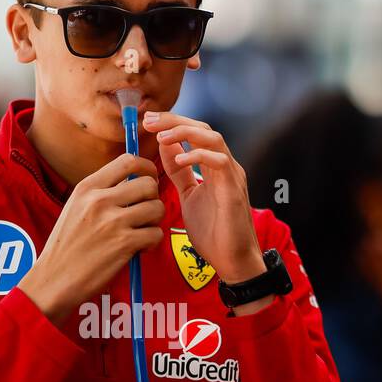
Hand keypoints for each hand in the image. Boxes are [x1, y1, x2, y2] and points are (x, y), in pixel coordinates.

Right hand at [18, 151, 164, 325]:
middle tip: (144, 214)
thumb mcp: (75, 208)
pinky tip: (138, 249)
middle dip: (153, 199)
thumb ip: (100, 193)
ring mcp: (113, 222)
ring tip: (141, 233)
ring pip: (156, 208)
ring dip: (154, 222)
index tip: (148, 179)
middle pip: (149, 184)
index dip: (146, 168)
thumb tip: (133, 182)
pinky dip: (152, 243)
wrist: (53, 280)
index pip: (127, 161)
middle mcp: (100, 200)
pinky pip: (156, 234)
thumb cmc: (66, 247)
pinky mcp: (124, 244)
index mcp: (87, 187)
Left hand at [143, 110, 264, 281]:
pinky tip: (179, 158)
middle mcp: (225, 166)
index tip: (148, 122)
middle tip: (150, 121)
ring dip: (185, 133)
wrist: (232, 260)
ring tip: (162, 137)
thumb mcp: (188, 195)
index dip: (171, 124)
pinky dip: (198, 155)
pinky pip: (220, 161)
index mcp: (214, 166)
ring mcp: (232, 176)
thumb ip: (179, 172)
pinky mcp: (234, 189)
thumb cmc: (214, 233)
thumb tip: (166, 148)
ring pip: (213, 138)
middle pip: (203, 128)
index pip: (195, 133)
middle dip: (175, 121)